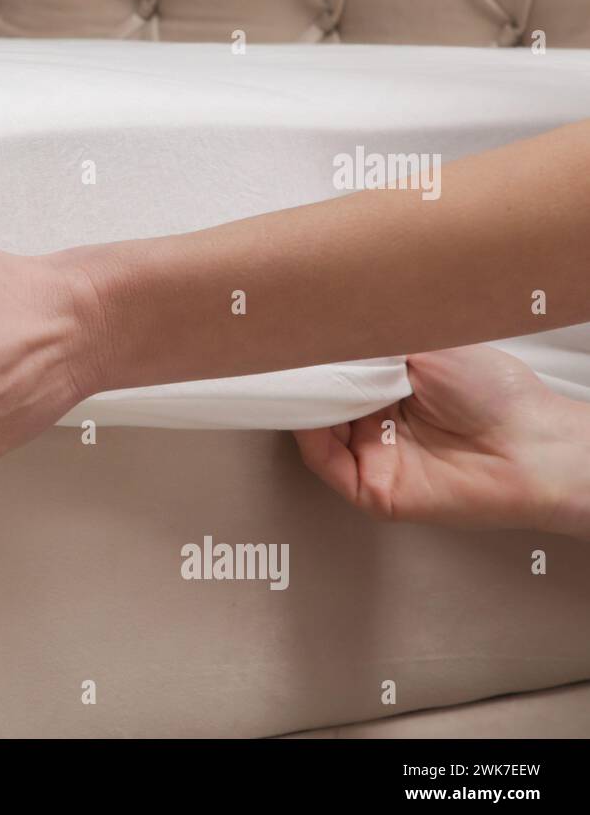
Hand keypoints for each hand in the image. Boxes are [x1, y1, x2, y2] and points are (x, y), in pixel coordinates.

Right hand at [294, 345, 589, 536]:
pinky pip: (324, 462)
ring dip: (298, 401)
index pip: (332, 371)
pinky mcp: (372, 489)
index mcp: (388, 385)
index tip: (289, 333)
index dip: (309, 355)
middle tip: (280, 350)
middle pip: (318, 399)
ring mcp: (371, 455)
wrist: (533, 444)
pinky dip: (307, 434)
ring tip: (287, 372)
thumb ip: (368, 341)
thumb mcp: (423, 345)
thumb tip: (320, 326)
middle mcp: (375, 421)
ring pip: (313, 429)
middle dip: (298, 376)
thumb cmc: (493, 390)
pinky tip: (305, 407)